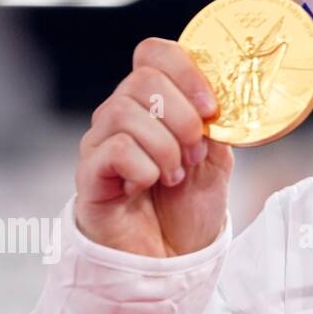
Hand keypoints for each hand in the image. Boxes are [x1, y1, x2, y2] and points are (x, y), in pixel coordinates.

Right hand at [74, 38, 233, 256]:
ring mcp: (100, 142)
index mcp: (155, 101)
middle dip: (183, 117)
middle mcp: (121, 114)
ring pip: (125, 112)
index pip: (155, 53)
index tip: (213, 107)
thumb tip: (223, 97)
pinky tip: (148, 186)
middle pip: (143, 80)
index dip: (186, 70)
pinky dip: (145, 168)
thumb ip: (216, 125)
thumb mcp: (217, 159)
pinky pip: (115, 149)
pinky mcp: (89, 174)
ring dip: (166, 146)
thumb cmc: (189, 206)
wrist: (172, 260)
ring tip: (176, 176)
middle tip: (196, 152)